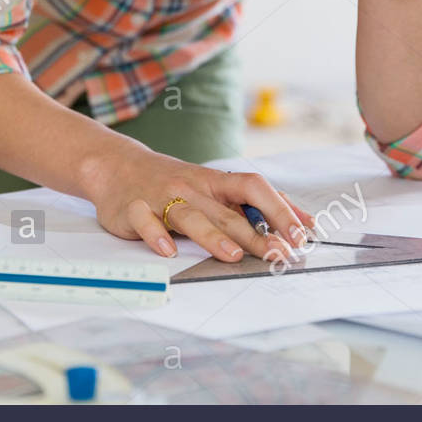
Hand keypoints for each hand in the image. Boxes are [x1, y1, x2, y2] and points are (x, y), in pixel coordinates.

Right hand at [81, 148, 316, 262]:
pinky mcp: (135, 209)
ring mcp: (163, 198)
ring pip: (191, 217)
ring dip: (213, 236)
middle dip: (256, 235)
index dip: (278, 208)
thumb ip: (257, 203)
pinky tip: (168, 250)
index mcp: (214, 182)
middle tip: (278, 254)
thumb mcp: (215, 187)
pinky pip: (147, 222)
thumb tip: (305, 221)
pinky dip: (157, 236)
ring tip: (233, 255)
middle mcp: (192, 188)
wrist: (116, 166)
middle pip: (227, 212)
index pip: (253, 187)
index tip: (298, 233)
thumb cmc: (175, 182)